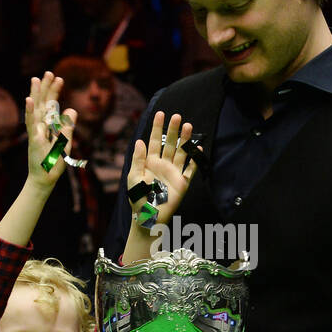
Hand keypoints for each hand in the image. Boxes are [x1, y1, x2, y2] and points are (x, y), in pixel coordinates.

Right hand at [22, 71, 76, 187]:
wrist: (45, 179)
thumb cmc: (54, 162)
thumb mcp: (66, 142)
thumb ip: (67, 126)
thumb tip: (71, 109)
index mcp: (48, 126)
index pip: (51, 105)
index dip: (54, 92)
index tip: (59, 78)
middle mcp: (40, 127)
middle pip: (42, 104)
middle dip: (45, 88)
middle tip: (49, 72)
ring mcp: (35, 133)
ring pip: (35, 110)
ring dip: (35, 95)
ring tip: (35, 80)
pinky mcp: (33, 140)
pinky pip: (31, 125)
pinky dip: (29, 112)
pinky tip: (28, 100)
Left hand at [128, 111, 197, 225]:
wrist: (147, 217)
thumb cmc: (137, 199)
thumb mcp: (134, 177)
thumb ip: (138, 159)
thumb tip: (140, 141)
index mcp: (150, 162)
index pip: (154, 141)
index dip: (157, 128)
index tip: (160, 114)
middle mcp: (163, 165)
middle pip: (170, 144)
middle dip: (173, 130)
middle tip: (177, 117)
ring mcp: (173, 173)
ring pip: (181, 153)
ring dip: (185, 140)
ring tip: (188, 126)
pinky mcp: (182, 183)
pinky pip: (190, 170)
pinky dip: (195, 160)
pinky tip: (198, 149)